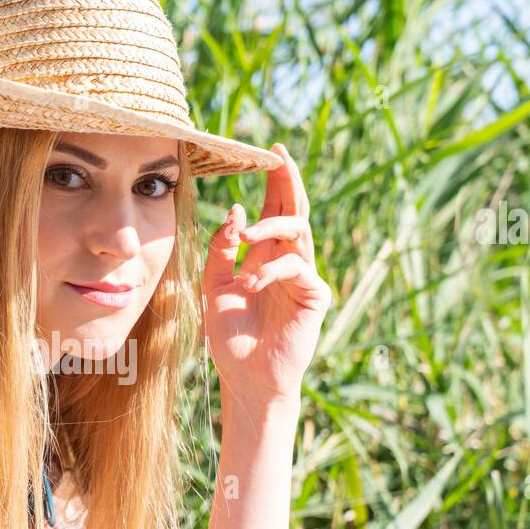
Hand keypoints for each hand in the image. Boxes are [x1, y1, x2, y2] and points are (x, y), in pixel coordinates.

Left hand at [200, 143, 331, 411]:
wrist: (246, 377)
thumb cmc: (231, 336)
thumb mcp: (214, 287)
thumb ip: (221, 250)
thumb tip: (234, 212)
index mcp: (266, 255)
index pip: (275, 208)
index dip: (276, 180)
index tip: (270, 151)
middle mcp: (288, 259)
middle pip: (294, 209)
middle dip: (287, 180)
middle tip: (279, 155)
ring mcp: (304, 276)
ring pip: (297, 230)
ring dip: (269, 226)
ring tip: (243, 238)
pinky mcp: (315, 295)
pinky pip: (296, 267)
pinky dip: (270, 270)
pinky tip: (251, 285)